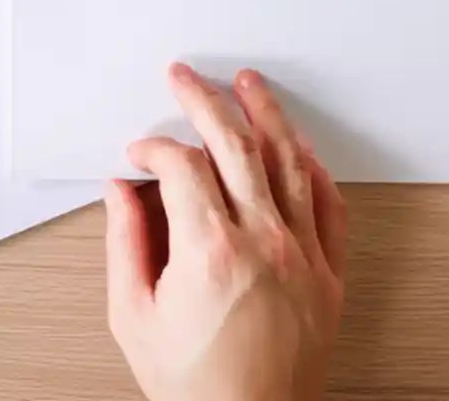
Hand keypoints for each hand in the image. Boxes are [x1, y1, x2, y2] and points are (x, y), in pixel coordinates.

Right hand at [106, 64, 346, 400]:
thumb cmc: (193, 383)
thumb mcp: (132, 313)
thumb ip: (123, 242)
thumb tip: (119, 193)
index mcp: (209, 252)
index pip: (182, 165)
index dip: (153, 147)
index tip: (139, 152)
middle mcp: (263, 244)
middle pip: (234, 145)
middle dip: (203, 101)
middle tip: (185, 78)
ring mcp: (302, 256)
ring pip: (287, 162)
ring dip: (265, 115)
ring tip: (248, 86)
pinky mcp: (326, 274)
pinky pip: (328, 204)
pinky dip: (312, 167)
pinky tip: (298, 147)